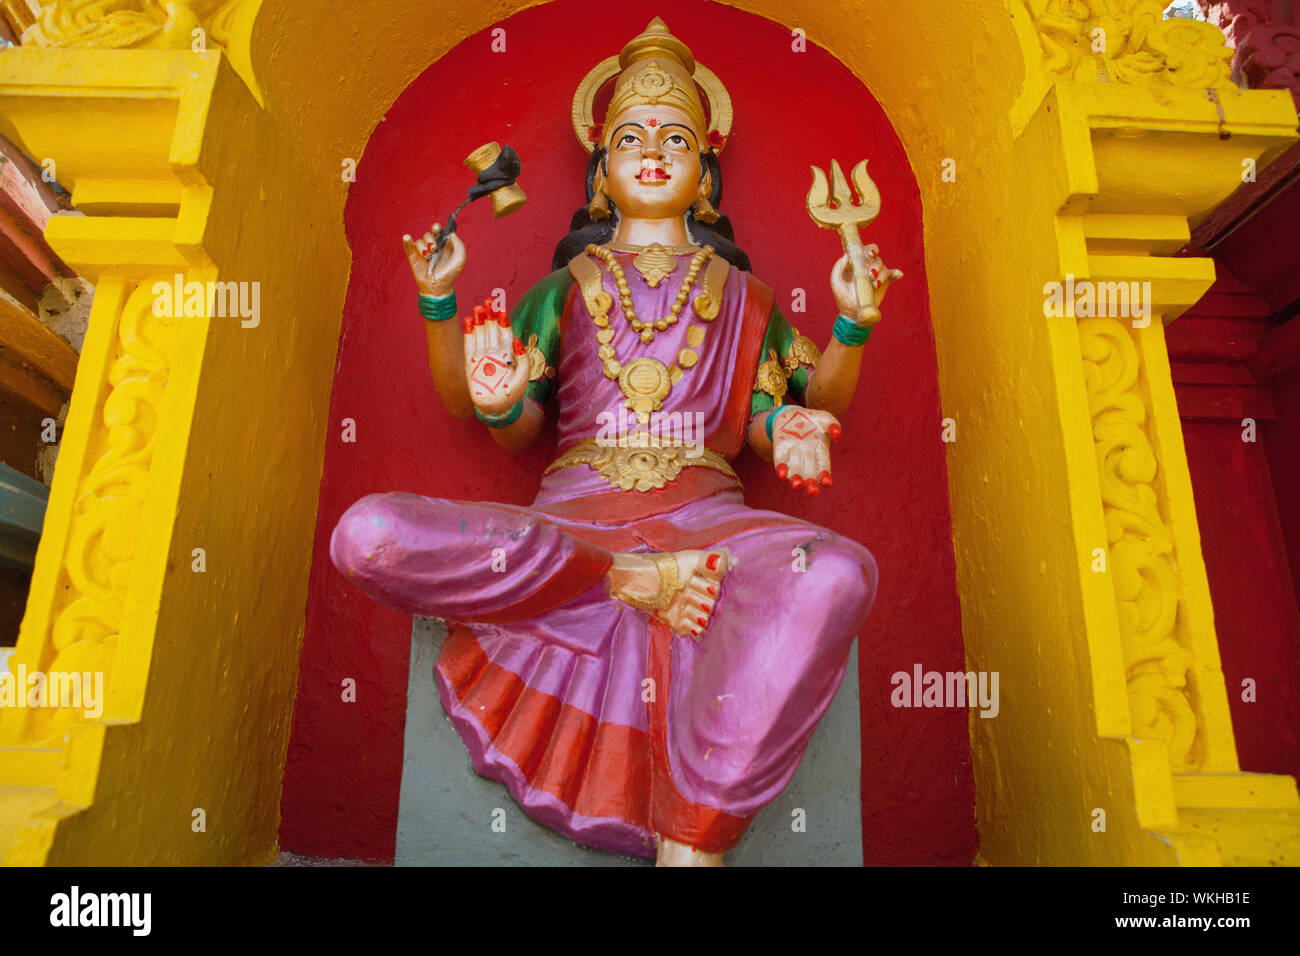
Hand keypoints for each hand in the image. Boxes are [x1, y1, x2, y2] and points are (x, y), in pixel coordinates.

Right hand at [402, 223, 465, 296]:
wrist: (438, 288)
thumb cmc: (450, 274)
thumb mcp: (459, 259)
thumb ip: (459, 244)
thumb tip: (450, 233)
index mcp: (444, 245)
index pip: (439, 231)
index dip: (437, 227)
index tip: (436, 228)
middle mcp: (433, 247)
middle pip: (429, 235)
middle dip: (430, 239)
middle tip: (434, 249)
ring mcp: (423, 252)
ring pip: (420, 241)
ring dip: (423, 247)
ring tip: (427, 256)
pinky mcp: (413, 257)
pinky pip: (408, 246)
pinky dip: (407, 241)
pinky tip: (407, 238)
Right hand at [463, 300, 529, 415]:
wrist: (497, 408)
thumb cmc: (513, 393)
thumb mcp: (524, 376)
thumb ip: (523, 358)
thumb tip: (517, 340)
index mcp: (508, 352)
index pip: (505, 331)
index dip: (503, 319)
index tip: (501, 307)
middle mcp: (495, 351)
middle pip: (492, 329)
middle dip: (491, 315)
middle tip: (489, 300)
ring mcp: (482, 356)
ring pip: (481, 334)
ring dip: (480, 320)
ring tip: (478, 307)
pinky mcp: (471, 363)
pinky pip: (469, 345)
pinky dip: (469, 333)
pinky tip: (468, 320)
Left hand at [770, 406, 841, 495]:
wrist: (790, 413)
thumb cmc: (811, 419)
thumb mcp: (824, 418)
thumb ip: (833, 424)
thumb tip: (837, 434)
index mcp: (820, 451)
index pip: (823, 465)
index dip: (825, 474)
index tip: (827, 482)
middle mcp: (806, 456)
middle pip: (809, 472)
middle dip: (811, 482)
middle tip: (813, 492)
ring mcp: (793, 453)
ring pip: (795, 469)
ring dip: (796, 478)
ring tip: (798, 485)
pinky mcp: (779, 449)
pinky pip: (780, 461)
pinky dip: (781, 467)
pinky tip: (781, 474)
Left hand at [831, 243, 902, 320]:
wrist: (852, 313)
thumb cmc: (842, 296)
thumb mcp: (836, 282)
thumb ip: (838, 268)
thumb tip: (846, 256)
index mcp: (857, 263)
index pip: (865, 251)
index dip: (870, 250)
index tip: (870, 254)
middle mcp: (868, 266)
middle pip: (876, 259)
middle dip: (876, 264)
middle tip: (871, 273)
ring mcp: (876, 275)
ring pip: (883, 268)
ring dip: (881, 274)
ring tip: (875, 284)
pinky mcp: (884, 283)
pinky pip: (892, 275)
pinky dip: (896, 273)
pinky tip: (898, 274)